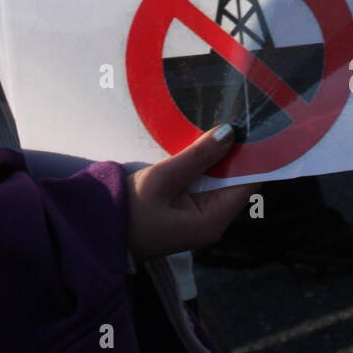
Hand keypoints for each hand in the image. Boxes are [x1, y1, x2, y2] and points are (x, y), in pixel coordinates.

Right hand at [126, 124, 256, 261]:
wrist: (99, 236)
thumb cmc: (129, 211)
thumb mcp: (163, 178)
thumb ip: (197, 156)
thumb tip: (229, 133)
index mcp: (213, 220)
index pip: (247, 183)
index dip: (252, 155)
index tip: (252, 126)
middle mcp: (212, 223)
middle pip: (235, 182)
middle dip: (233, 153)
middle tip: (233, 117)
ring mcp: (199, 220)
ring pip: (218, 183)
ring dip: (216, 159)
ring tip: (218, 125)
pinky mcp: (186, 215)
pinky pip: (203, 187)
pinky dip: (202, 168)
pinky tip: (199, 147)